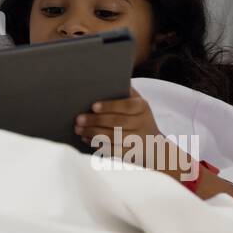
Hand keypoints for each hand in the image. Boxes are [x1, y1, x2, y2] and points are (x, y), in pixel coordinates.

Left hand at [73, 88, 191, 175]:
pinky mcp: (131, 153)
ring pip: (113, 137)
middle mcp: (142, 123)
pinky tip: (86, 139)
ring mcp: (137, 140)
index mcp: (142, 107)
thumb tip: (104, 78)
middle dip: (95, 120)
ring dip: (93, 133)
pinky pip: (112, 150)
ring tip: (78, 129)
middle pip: (117, 122)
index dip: (110, 106)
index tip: (93, 106)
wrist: (154, 145)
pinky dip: (97, 145)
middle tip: (78, 119)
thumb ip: (125, 92)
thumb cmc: (139, 118)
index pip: (127, 105)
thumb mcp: (138, 103)